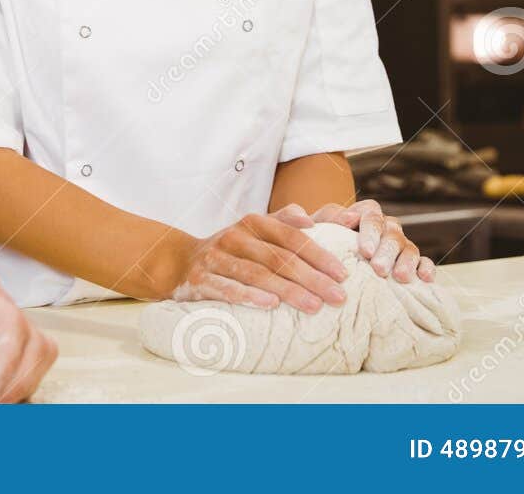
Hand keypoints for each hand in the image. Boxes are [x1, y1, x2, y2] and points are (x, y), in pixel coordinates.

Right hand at [169, 207, 348, 311]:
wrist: (180, 262)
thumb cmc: (232, 250)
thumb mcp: (256, 230)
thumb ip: (285, 221)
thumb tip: (314, 218)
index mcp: (253, 223)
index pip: (291, 237)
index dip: (318, 254)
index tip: (343, 274)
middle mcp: (235, 236)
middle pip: (278, 257)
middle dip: (311, 278)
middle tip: (338, 297)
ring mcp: (216, 257)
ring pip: (256, 273)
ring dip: (287, 290)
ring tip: (313, 306)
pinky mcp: (199, 279)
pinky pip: (226, 289)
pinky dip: (248, 296)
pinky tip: (269, 305)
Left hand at [310, 199, 434, 283]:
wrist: (327, 271)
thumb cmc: (317, 247)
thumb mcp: (312, 231)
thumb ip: (315, 216)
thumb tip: (346, 217)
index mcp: (362, 215)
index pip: (372, 213)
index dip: (370, 230)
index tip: (364, 251)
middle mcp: (385, 228)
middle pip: (391, 231)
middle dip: (386, 250)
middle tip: (378, 268)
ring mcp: (400, 246)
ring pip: (408, 246)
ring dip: (406, 261)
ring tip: (399, 277)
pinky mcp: (412, 264)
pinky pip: (424, 262)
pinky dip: (426, 267)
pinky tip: (424, 278)